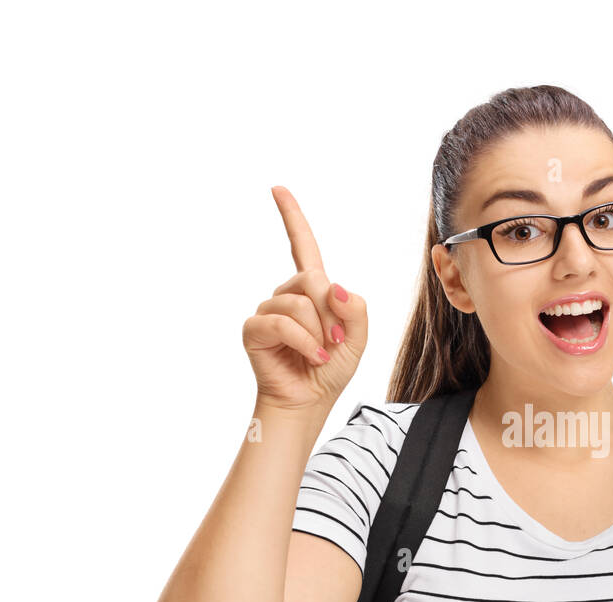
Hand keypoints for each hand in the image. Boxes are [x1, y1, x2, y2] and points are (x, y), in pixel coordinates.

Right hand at [242, 186, 367, 412]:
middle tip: (335, 339)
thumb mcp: (358, 338)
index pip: (302, 246)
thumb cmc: (330, 370)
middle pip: (312, 278)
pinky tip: (311, 357)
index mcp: (312, 291)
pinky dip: (303, 341)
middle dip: (331, 311)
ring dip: (318, 331)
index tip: (278, 189)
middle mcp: (287, 295)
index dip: (291, 217)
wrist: (309, 401)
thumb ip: (356, 309)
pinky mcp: (255, 329)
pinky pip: (281, 322)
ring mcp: (268, 310)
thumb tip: (333, 285)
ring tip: (320, 353)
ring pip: (299, 302)